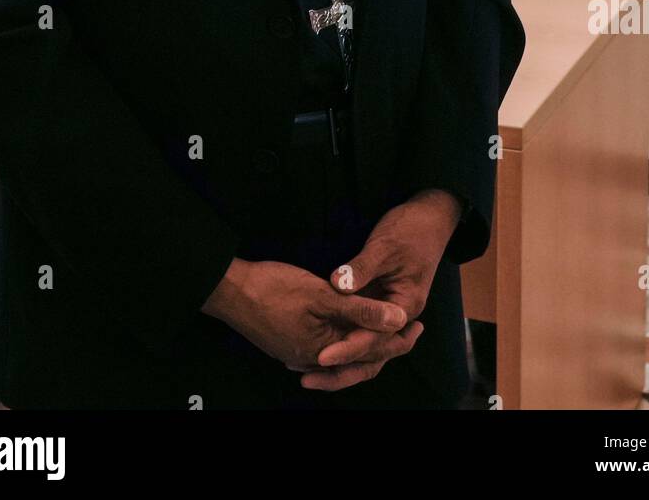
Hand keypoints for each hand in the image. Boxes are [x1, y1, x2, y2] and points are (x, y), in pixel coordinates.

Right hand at [201, 256, 408, 374]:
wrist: (229, 290)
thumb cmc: (273, 288)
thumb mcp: (323, 295)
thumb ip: (361, 310)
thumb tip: (398, 320)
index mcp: (324, 351)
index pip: (370, 350)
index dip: (397, 337)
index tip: (419, 326)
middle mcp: (311, 360)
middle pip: (357, 357)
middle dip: (385, 344)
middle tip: (412, 331)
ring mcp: (297, 354)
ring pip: (341, 353)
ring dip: (364, 342)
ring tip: (386, 328)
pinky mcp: (287, 344)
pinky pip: (324, 348)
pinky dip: (343, 341)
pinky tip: (349, 329)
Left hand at [297, 189, 461, 390]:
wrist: (428, 217)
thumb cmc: (410, 230)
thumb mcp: (384, 246)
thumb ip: (361, 268)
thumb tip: (336, 286)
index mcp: (405, 306)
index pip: (375, 338)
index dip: (348, 348)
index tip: (322, 356)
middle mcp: (398, 316)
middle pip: (372, 355)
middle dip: (341, 369)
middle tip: (307, 377)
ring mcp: (388, 312)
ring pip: (366, 348)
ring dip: (340, 362)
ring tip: (307, 373)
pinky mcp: (377, 304)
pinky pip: (360, 329)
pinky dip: (342, 341)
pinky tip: (318, 346)